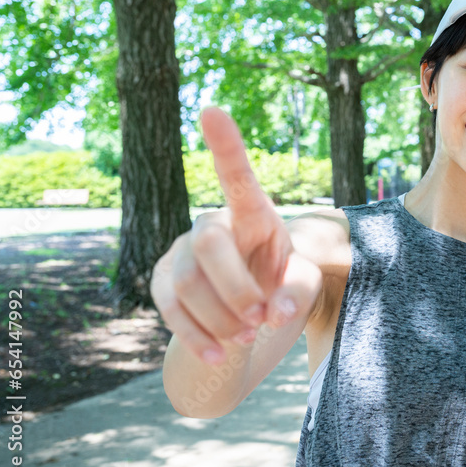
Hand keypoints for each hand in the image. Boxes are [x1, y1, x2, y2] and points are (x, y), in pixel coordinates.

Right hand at [150, 107, 322, 363]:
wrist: (250, 317)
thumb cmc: (283, 286)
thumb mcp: (304, 286)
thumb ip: (298, 292)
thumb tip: (276, 311)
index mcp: (254, 216)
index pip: (238, 177)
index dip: (226, 146)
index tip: (212, 109)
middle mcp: (213, 224)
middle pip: (208, 245)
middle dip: (235, 288)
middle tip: (259, 322)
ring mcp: (181, 252)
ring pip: (187, 284)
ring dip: (219, 318)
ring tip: (247, 338)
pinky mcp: (161, 282)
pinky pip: (170, 310)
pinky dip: (197, 338)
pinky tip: (221, 357)